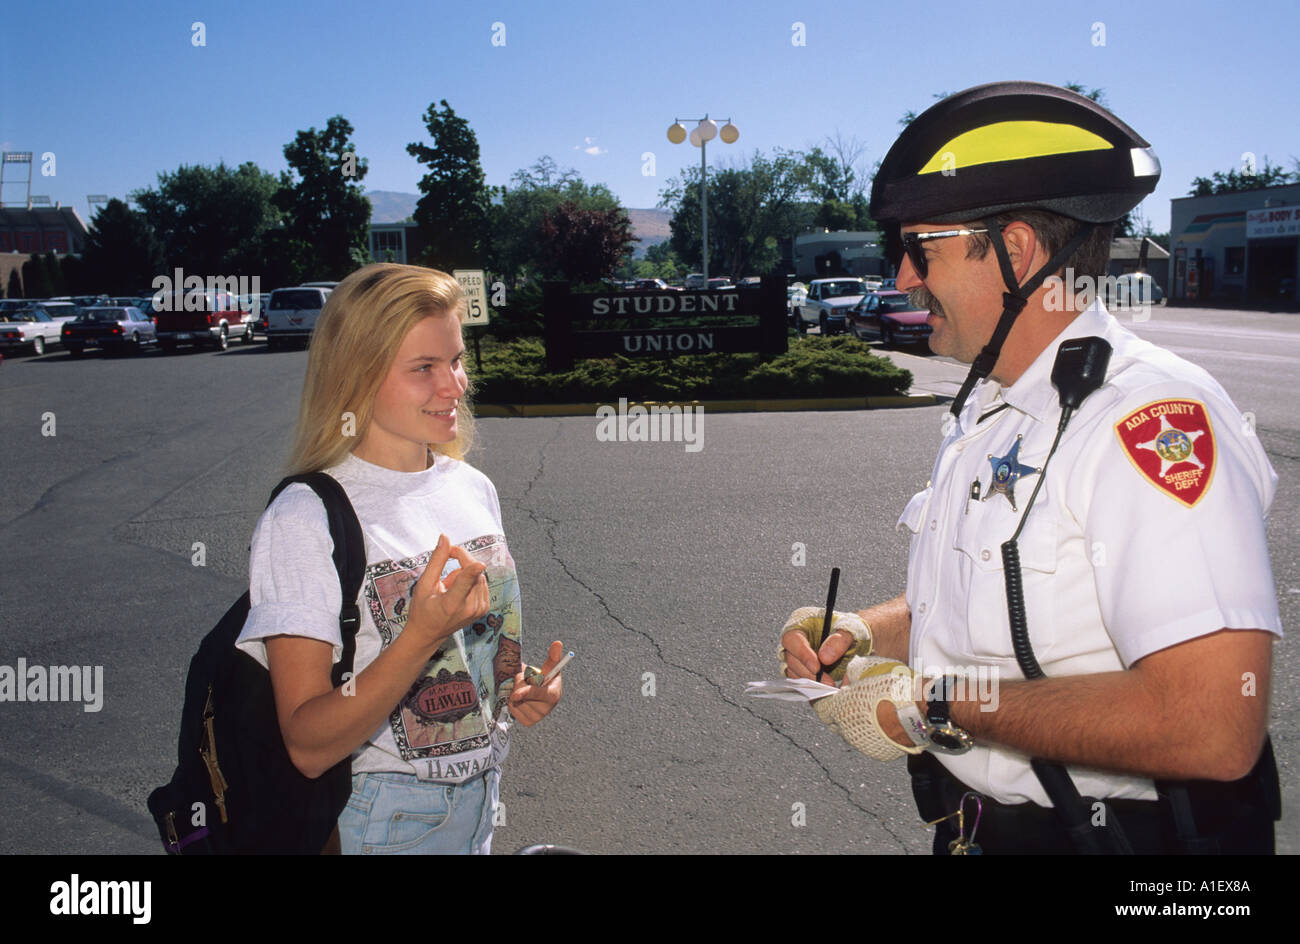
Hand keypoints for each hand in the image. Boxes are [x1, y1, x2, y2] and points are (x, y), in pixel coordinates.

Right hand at [404, 534, 489, 651]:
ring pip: (479, 575)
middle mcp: (469, 608)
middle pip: (474, 572)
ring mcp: (479, 610)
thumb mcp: (424, 585)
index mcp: (451, 604)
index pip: (464, 583)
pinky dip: (470, 581)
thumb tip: (445, 538)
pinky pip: (481, 583)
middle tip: (446, 564)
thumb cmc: (422, 609)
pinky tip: (458, 591)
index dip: (471, 570)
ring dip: (465, 573)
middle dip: (461, 561)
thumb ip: (436, 561)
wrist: (429, 634)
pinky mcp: (484, 609)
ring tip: (448, 586)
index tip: (479, 563)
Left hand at [509, 640, 563, 726]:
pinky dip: (513, 703)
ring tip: (524, 691)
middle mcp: (546, 709)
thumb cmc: (546, 679)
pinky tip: (521, 700)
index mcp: (553, 695)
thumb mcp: (550, 667)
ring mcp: (537, 717)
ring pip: (516, 704)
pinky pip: (513, 711)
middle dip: (519, 685)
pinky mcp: (528, 722)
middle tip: (525, 680)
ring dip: (515, 694)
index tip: (515, 694)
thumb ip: (553, 656)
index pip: (538, 694)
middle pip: (522, 697)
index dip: (526, 693)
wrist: (542, 695)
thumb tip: (557, 643)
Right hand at [781, 628, 854, 681]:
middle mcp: (795, 641)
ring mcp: (797, 657)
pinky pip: (801, 682)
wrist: (857, 640)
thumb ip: (839, 640)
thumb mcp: (850, 630)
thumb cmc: (852, 628)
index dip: (802, 654)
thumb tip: (824, 657)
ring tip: (829, 686)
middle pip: (791, 659)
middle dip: (809, 673)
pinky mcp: (803, 671)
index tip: (817, 667)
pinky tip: (825, 689)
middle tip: (827, 682)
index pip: (792, 639)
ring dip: (810, 682)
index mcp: (801, 624)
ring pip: (794, 673)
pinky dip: (812, 687)